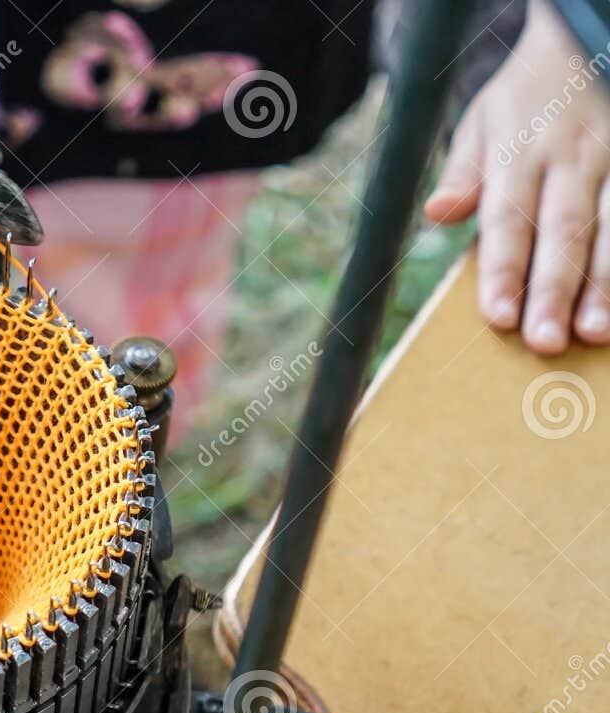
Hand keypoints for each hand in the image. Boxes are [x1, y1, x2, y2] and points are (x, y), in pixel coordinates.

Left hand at [425, 0, 609, 353]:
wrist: (582, 52)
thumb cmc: (519, 105)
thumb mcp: (479, 125)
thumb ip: (462, 173)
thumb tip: (438, 213)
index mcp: (522, 153)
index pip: (509, 219)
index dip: (503, 270)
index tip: (498, 316)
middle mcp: (574, 161)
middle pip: (564, 232)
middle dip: (553, 289)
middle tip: (543, 341)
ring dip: (604, 285)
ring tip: (593, 334)